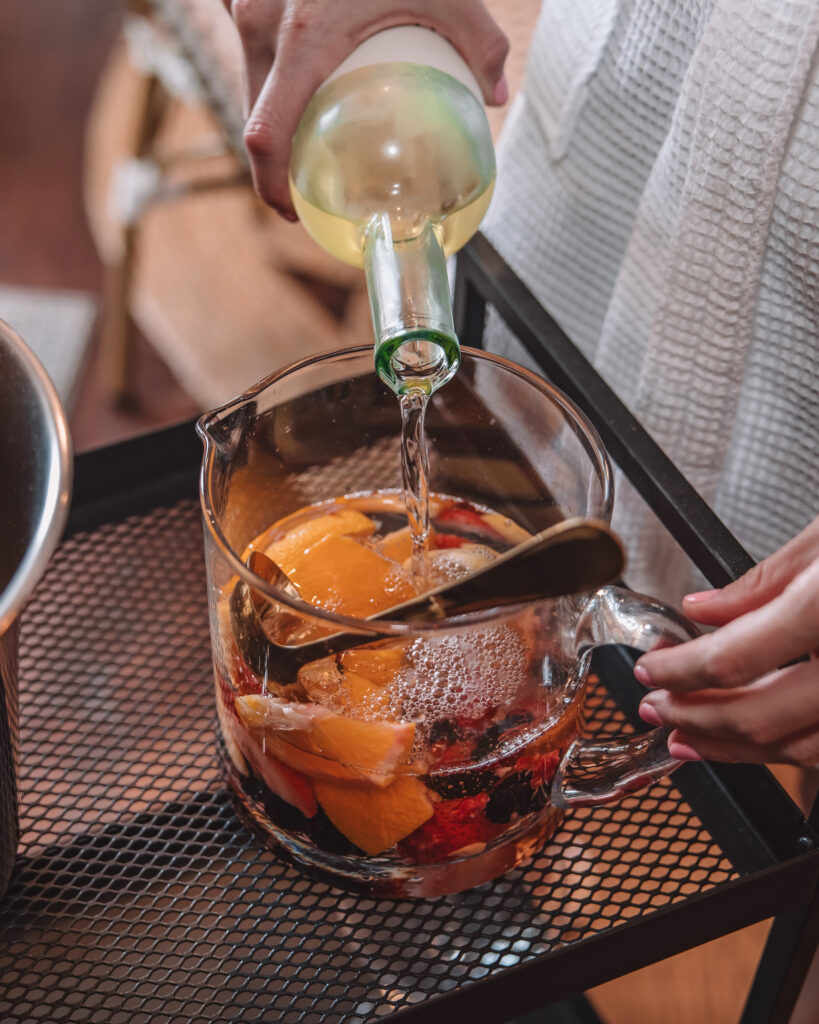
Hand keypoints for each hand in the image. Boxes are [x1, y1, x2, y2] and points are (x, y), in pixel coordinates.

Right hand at [224, 0, 508, 217]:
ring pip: (252, 79)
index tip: (290, 212)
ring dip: (274, 114)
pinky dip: (273, 72)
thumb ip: (478, 42)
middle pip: (255, 116)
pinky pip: (253, 44)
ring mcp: (244, 1)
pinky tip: (306, 77)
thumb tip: (496, 96)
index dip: (271, 185)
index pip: (264, 135)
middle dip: (276, 160)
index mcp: (300, 37)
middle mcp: (259, 21)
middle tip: (307, 187)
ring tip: (309, 138)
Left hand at [636, 516, 818, 765]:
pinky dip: (784, 747)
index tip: (648, 670)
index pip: (732, 659)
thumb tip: (702, 611)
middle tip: (656, 710)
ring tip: (690, 738)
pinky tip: (755, 740)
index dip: (678, 673)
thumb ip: (764, 581)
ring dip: (736, 749)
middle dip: (696, 720)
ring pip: (799, 749)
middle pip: (761, 718)